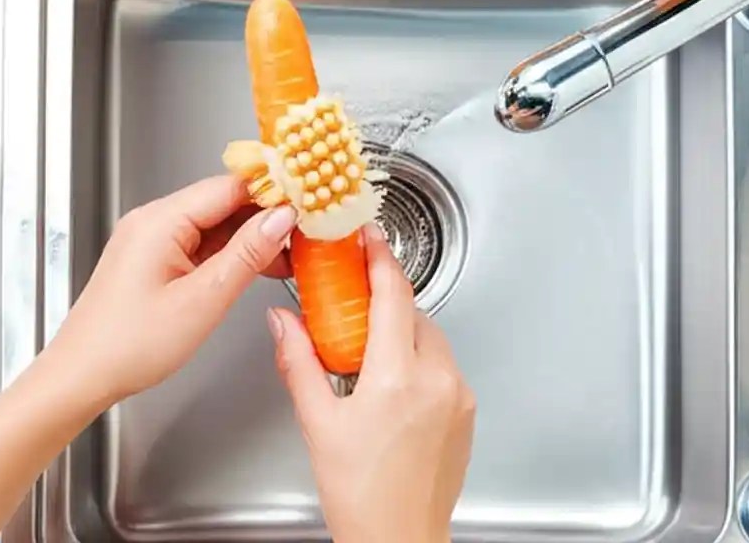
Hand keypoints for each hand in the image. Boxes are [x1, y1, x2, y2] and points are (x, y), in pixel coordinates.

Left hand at [47, 175, 296, 407]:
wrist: (82, 376)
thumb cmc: (127, 345)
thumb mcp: (203, 299)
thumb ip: (247, 254)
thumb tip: (281, 219)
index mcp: (160, 220)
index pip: (230, 185)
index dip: (273, 191)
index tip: (308, 200)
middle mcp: (152, 221)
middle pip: (223, 201)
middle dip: (266, 216)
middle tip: (306, 233)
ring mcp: (151, 240)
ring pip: (214, 224)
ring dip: (250, 238)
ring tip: (288, 257)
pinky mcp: (152, 260)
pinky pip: (199, 244)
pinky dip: (229, 254)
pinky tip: (254, 268)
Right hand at [268, 223, 475, 542]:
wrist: (399, 542)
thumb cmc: (360, 496)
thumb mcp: (317, 423)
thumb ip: (298, 362)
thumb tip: (282, 320)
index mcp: (397, 378)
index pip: (394, 295)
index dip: (380, 258)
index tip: (369, 237)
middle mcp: (438, 381)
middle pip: (414, 313)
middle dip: (385, 299)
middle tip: (353, 296)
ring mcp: (458, 396)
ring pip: (430, 339)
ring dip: (401, 330)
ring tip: (366, 351)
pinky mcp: (467, 412)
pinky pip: (442, 366)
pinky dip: (418, 359)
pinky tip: (390, 382)